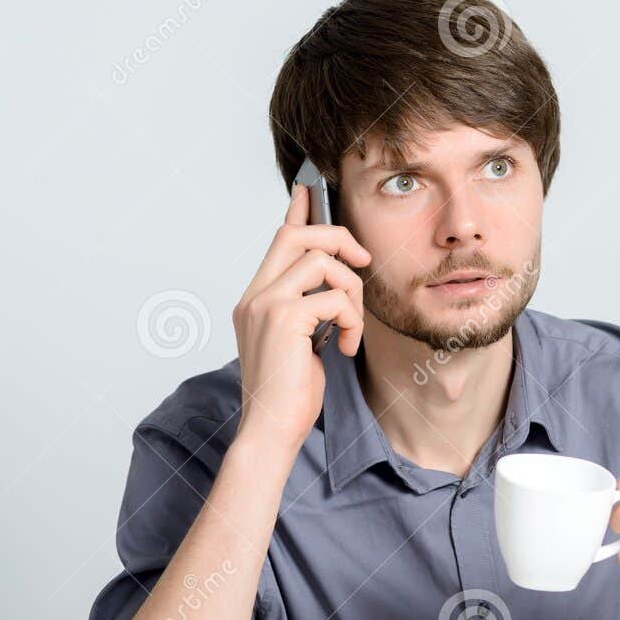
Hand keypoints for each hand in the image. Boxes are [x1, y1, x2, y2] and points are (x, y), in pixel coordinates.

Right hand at [232, 183, 369, 453]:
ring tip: (352, 328)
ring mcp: (265, 304)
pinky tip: (346, 349)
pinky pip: (333, 297)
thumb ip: (309, 313)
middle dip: (339, 237)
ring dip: (352, 292)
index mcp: (256, 299)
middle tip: (364, 261)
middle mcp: (255, 295)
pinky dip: (351, 321)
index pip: (278, 240)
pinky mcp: (283, 319)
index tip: (310, 189)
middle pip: (297, 234)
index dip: (298, 210)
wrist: (271, 430)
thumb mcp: (301, 344)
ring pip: (321, 260)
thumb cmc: (289, 394)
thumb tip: (334, 291)